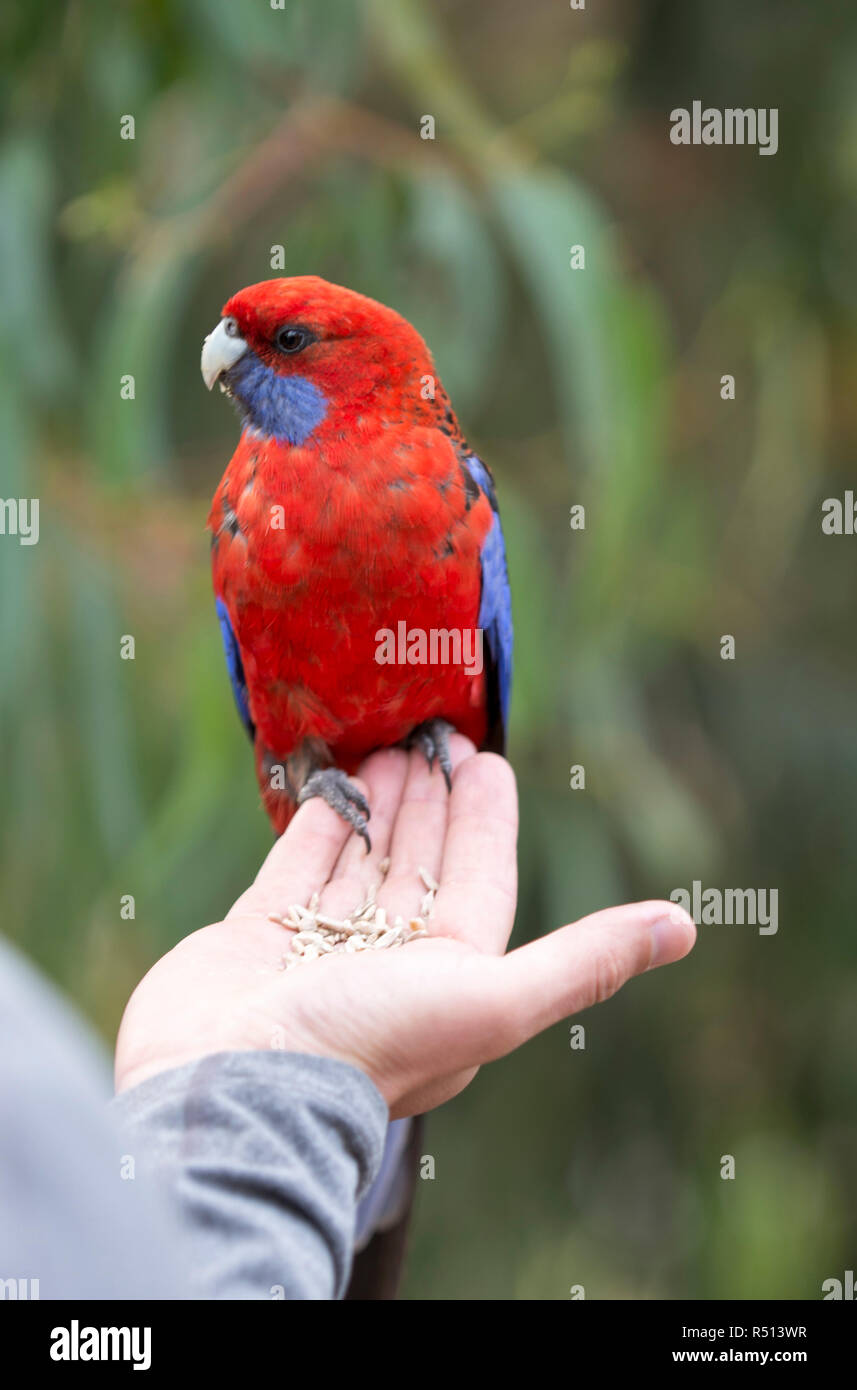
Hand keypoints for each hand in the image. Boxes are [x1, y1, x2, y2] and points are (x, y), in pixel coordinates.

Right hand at [115, 739, 695, 1115]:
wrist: (228, 1088)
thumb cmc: (366, 1045)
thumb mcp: (492, 1003)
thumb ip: (583, 963)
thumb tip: (684, 928)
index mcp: (450, 977)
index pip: (479, 878)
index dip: (486, 819)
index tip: (486, 758)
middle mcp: (390, 963)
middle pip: (421, 863)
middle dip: (432, 801)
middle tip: (434, 735)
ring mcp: (320, 949)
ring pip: (363, 860)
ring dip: (380, 806)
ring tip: (388, 748)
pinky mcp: (258, 936)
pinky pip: (300, 865)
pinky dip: (320, 825)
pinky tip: (333, 788)